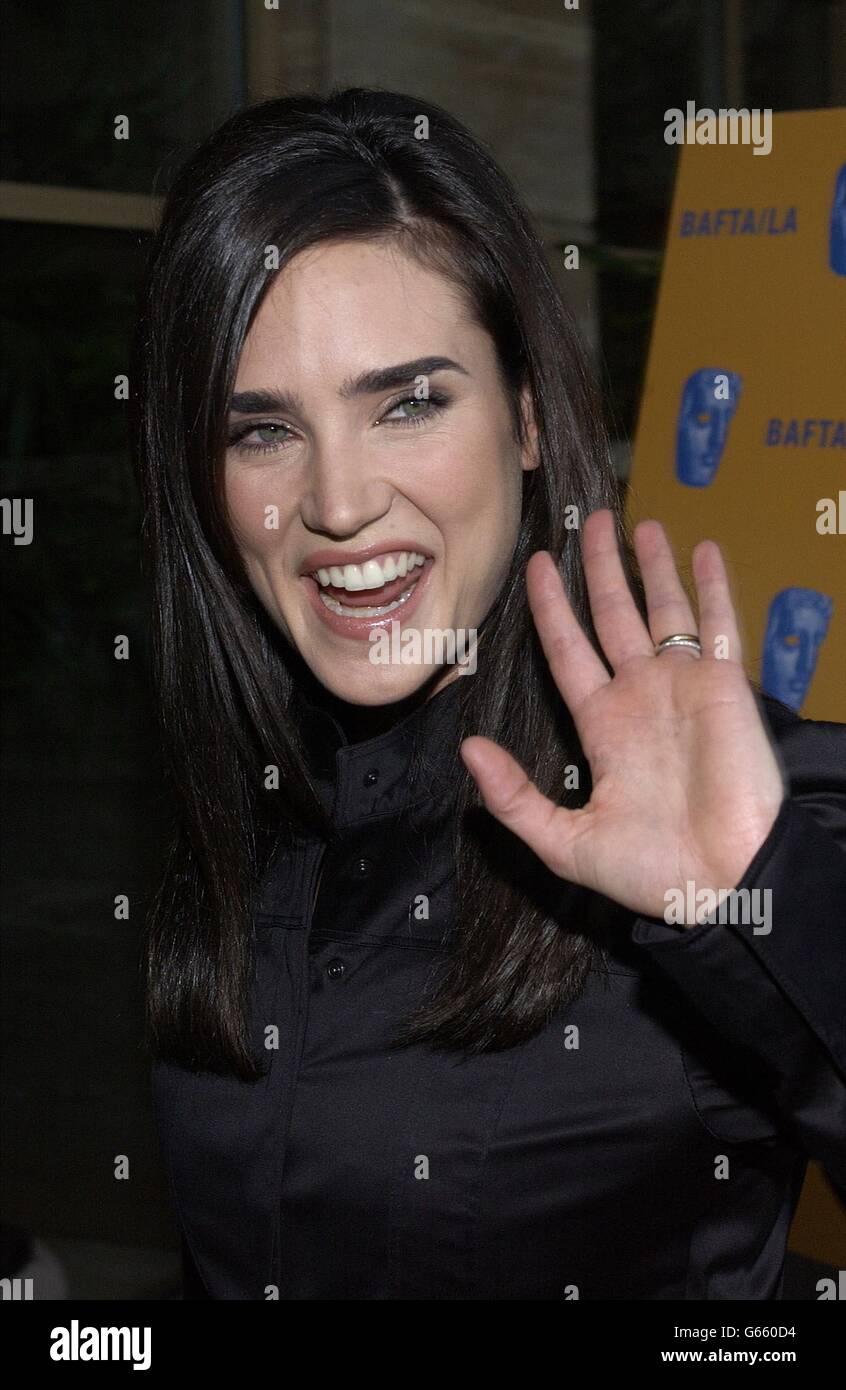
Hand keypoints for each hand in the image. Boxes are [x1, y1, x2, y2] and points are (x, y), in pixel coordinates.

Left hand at [460, 509, 785, 924]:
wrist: (722, 886)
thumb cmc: (649, 872)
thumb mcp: (564, 841)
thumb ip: (514, 796)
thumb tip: (466, 749)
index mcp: (602, 726)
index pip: (568, 650)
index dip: (552, 608)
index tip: (537, 566)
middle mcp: (641, 697)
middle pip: (613, 615)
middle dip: (601, 569)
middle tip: (590, 521)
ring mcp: (684, 688)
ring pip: (665, 610)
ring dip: (652, 566)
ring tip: (639, 522)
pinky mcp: (726, 690)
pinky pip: (720, 628)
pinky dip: (714, 588)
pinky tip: (705, 551)